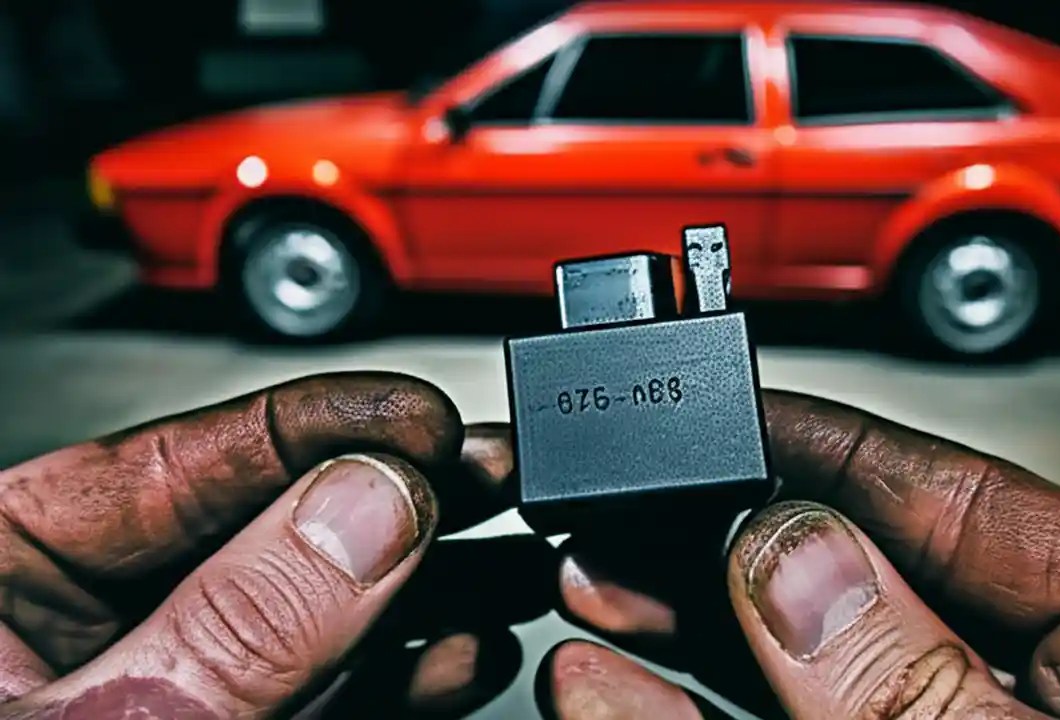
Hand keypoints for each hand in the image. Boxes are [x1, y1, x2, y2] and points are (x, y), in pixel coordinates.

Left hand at [0, 373, 550, 718]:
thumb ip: (239, 620)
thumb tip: (369, 503)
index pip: (172, 458)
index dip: (316, 426)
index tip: (423, 416)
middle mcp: (77, 629)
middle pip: (265, 527)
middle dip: (397, 498)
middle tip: (495, 471)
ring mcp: (155, 692)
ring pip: (313, 614)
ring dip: (430, 587)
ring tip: (517, 557)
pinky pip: (323, 696)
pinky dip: (404, 672)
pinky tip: (465, 647)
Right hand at [537, 390, 1059, 718]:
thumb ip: (921, 673)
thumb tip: (792, 552)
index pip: (964, 498)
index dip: (828, 447)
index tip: (724, 415)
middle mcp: (1052, 704)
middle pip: (858, 583)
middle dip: (728, 544)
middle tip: (630, 506)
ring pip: (794, 684)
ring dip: (680, 641)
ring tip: (597, 588)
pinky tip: (609, 698)